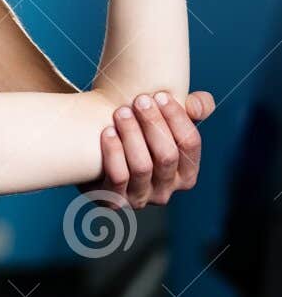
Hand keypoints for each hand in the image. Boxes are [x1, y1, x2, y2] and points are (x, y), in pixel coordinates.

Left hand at [89, 88, 215, 208]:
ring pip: (142, 166)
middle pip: (167, 156)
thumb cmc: (139, 136)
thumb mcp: (166, 123)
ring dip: (132, 135)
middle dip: (153, 124)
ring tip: (122, 112)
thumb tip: (198, 106)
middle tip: (139, 100)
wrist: (96, 156)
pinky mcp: (114, 201)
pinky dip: (114, 152)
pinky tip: (107, 132)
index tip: (161, 95)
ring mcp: (140, 199)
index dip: (177, 118)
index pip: (190, 144)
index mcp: (186, 174)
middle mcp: (166, 191)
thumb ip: (191, 110)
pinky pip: (118, 178)